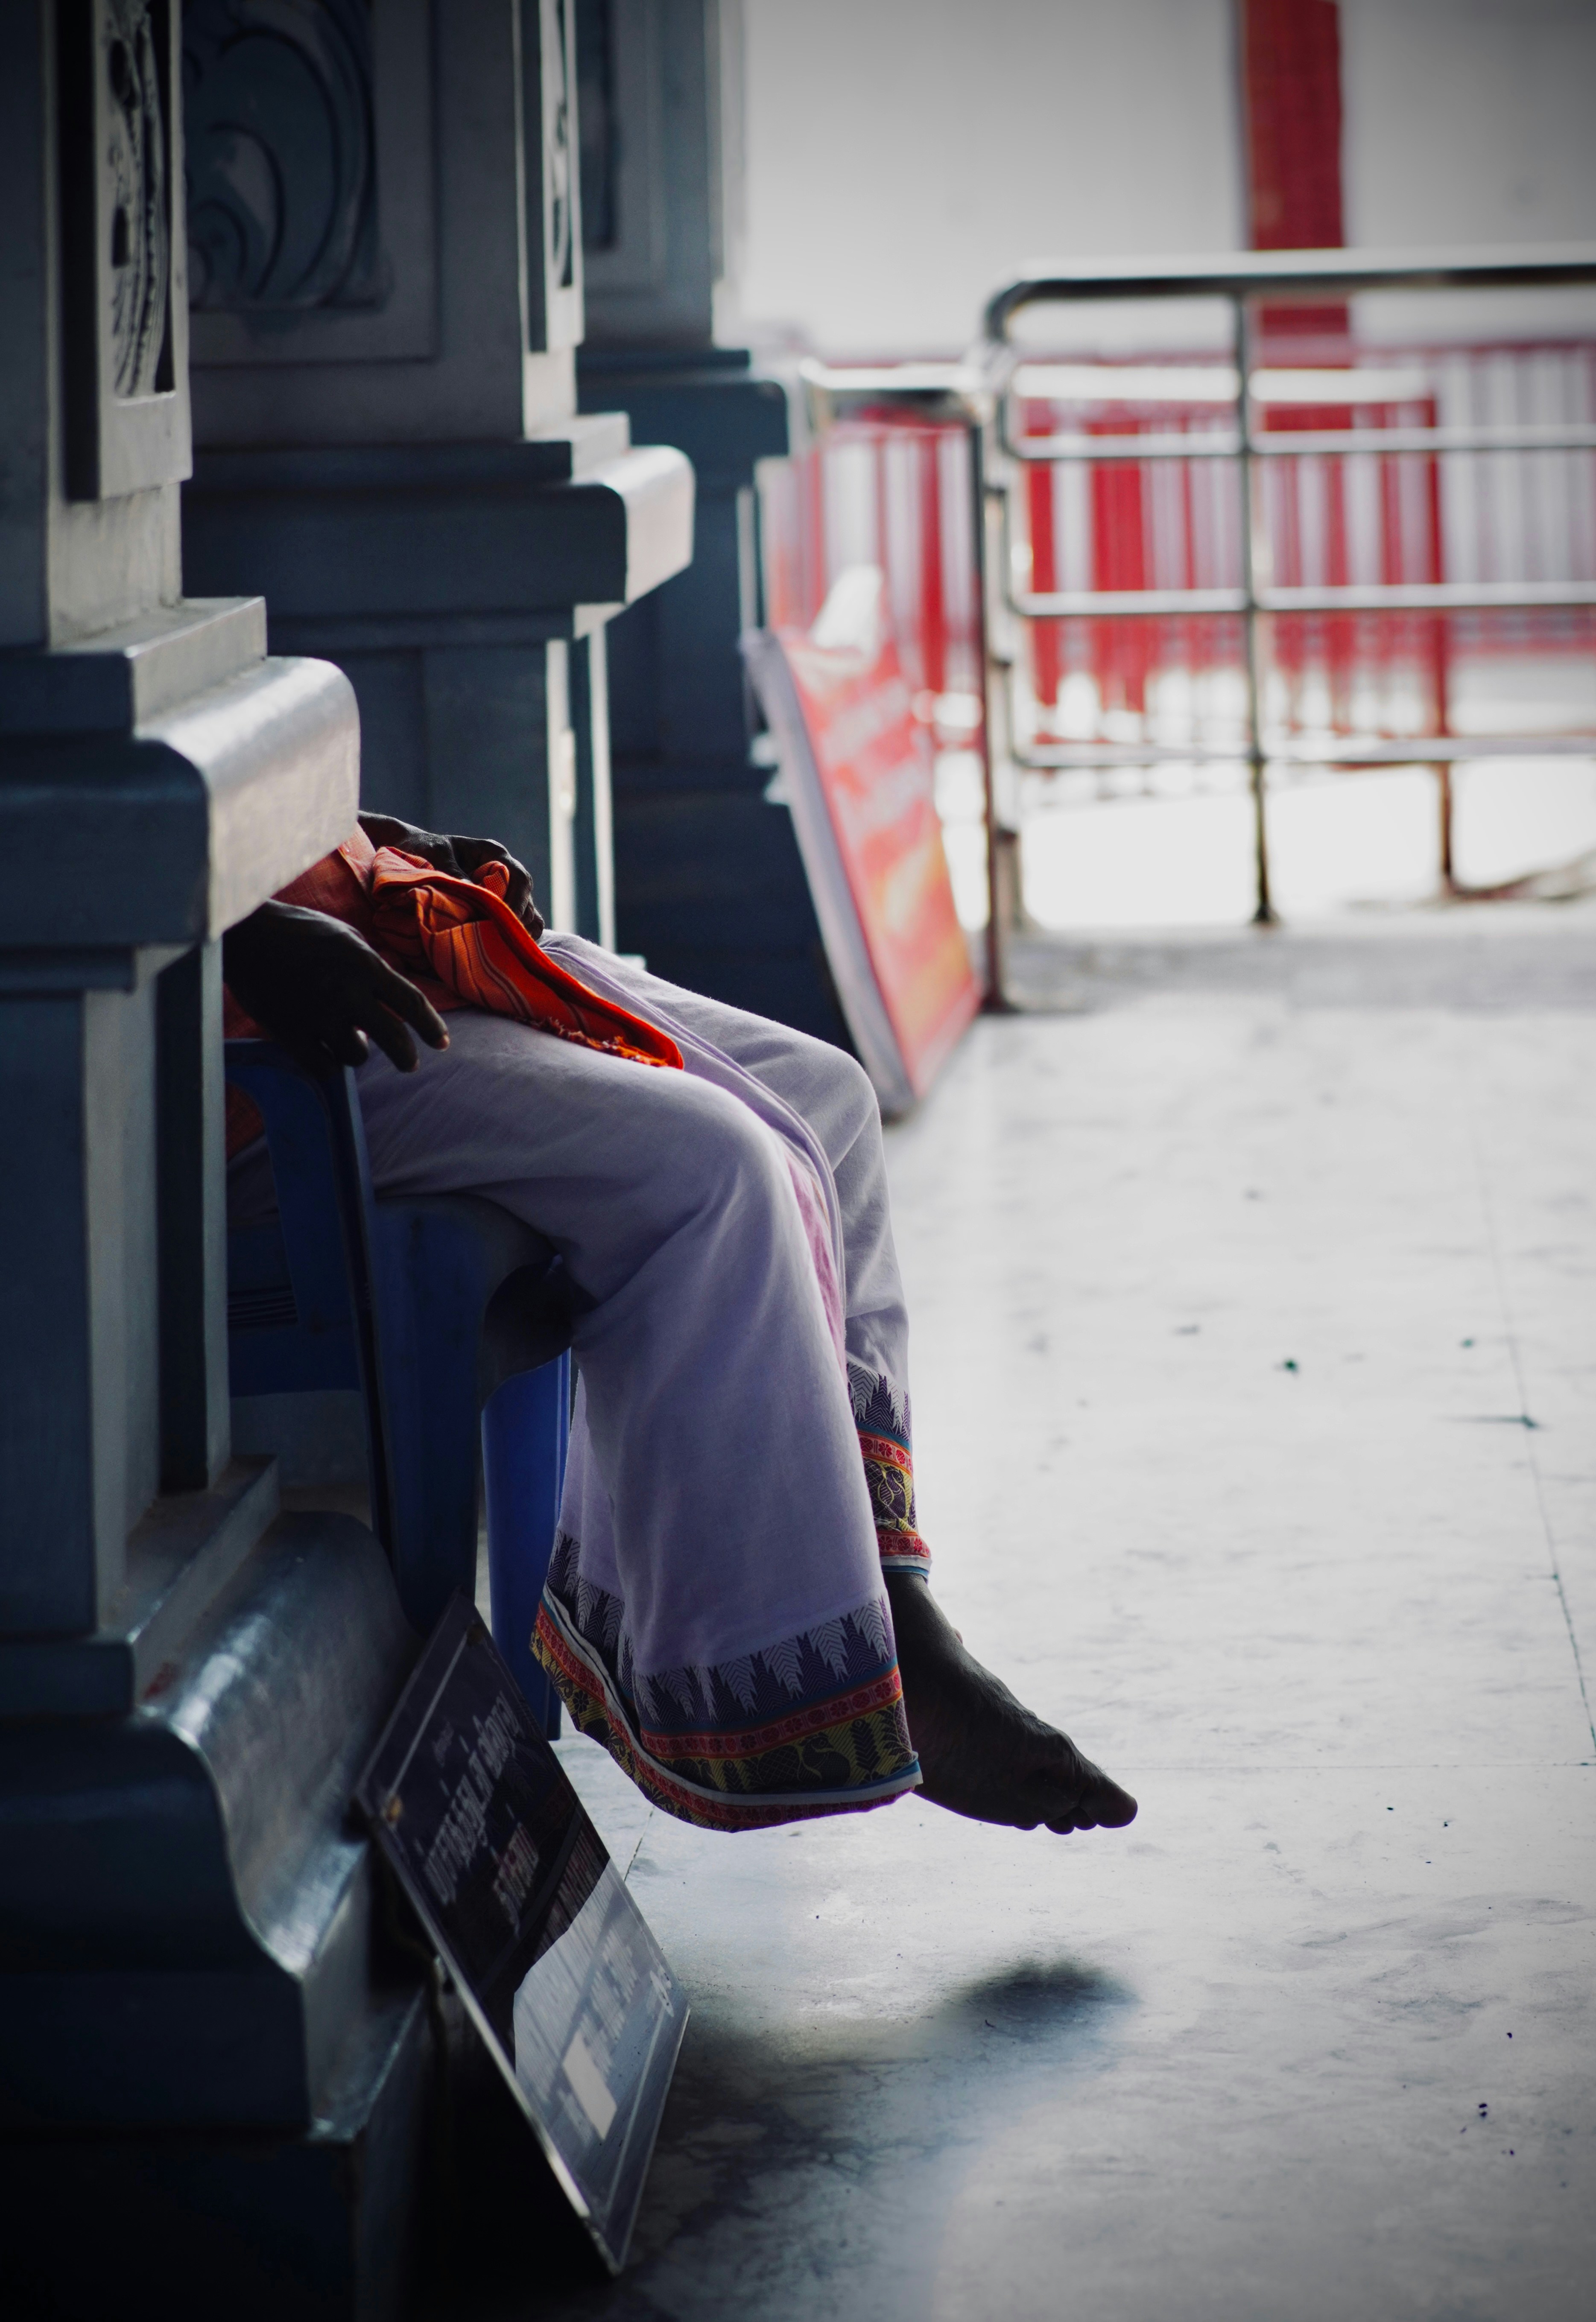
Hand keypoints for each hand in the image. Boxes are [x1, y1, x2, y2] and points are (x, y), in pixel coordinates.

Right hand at [223, 902, 449, 1076]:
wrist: (246, 936)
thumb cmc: (299, 931)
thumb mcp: (345, 937)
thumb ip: (372, 966)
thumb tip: (394, 996)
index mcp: (364, 964)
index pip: (411, 1002)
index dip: (431, 1027)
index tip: (441, 1043)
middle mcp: (347, 992)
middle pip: (394, 1038)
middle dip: (407, 1057)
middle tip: (410, 1064)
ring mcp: (318, 1015)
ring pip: (356, 1055)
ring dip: (355, 1050)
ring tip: (342, 1036)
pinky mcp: (290, 1033)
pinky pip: (324, 1067)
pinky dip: (329, 1063)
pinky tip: (325, 1052)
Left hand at [359, 812, 544, 936]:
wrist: (408, 851)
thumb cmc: (421, 848)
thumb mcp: (434, 855)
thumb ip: (452, 872)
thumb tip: (474, 893)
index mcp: (493, 853)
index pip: (518, 879)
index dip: (515, 902)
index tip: (501, 921)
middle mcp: (504, 873)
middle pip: (528, 902)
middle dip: (516, 924)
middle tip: (497, 943)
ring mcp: (502, 892)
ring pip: (528, 918)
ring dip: (516, 934)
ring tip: (497, 950)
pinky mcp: (495, 909)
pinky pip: (515, 928)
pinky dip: (510, 940)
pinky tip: (493, 950)